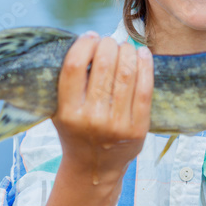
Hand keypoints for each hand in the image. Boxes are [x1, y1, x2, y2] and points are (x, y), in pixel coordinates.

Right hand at [52, 33, 152, 179]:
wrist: (94, 169)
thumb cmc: (76, 131)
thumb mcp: (60, 111)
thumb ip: (67, 82)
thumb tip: (89, 40)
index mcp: (68, 112)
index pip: (74, 66)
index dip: (84, 44)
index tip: (90, 37)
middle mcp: (92, 118)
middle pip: (103, 66)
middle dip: (108, 45)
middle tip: (109, 42)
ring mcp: (117, 124)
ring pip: (126, 74)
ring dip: (127, 52)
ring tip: (124, 47)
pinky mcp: (138, 128)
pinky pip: (145, 89)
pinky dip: (145, 66)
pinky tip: (143, 54)